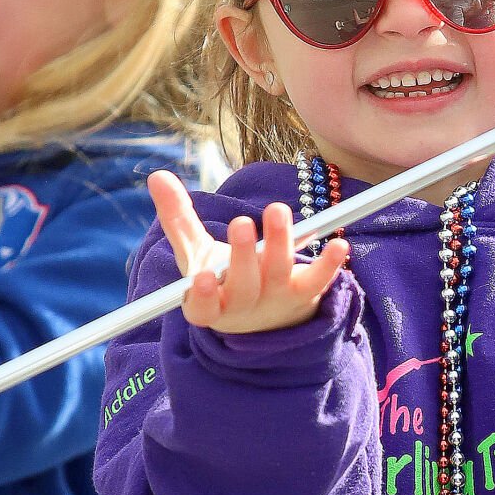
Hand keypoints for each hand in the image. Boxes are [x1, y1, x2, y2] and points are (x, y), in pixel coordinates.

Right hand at [148, 168, 349, 332]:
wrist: (263, 318)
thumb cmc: (222, 279)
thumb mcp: (196, 254)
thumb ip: (177, 217)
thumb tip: (157, 176)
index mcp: (209, 304)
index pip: (202, 307)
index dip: (202, 296)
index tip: (203, 277)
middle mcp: (242, 307)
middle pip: (243, 286)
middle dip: (243, 255)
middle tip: (241, 223)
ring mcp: (275, 301)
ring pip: (277, 275)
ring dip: (279, 244)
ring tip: (277, 210)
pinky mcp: (304, 294)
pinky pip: (318, 282)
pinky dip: (328, 265)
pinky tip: (338, 244)